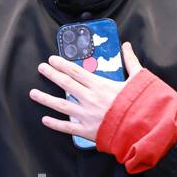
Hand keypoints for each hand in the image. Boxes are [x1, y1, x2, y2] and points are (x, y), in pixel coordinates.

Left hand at [29, 41, 144, 142]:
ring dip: (46, 99)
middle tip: (40, 68)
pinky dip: (55, 124)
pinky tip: (45, 120)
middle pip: (66, 85)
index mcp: (100, 85)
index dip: (62, 65)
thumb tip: (126, 45)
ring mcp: (87, 116)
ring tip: (33, 93)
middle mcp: (90, 99)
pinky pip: (67, 127)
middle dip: (51, 75)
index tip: (52, 59)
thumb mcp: (138, 78)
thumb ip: (130, 61)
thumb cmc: (141, 103)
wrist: (143, 127)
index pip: (76, 72)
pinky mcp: (88, 131)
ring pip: (61, 106)